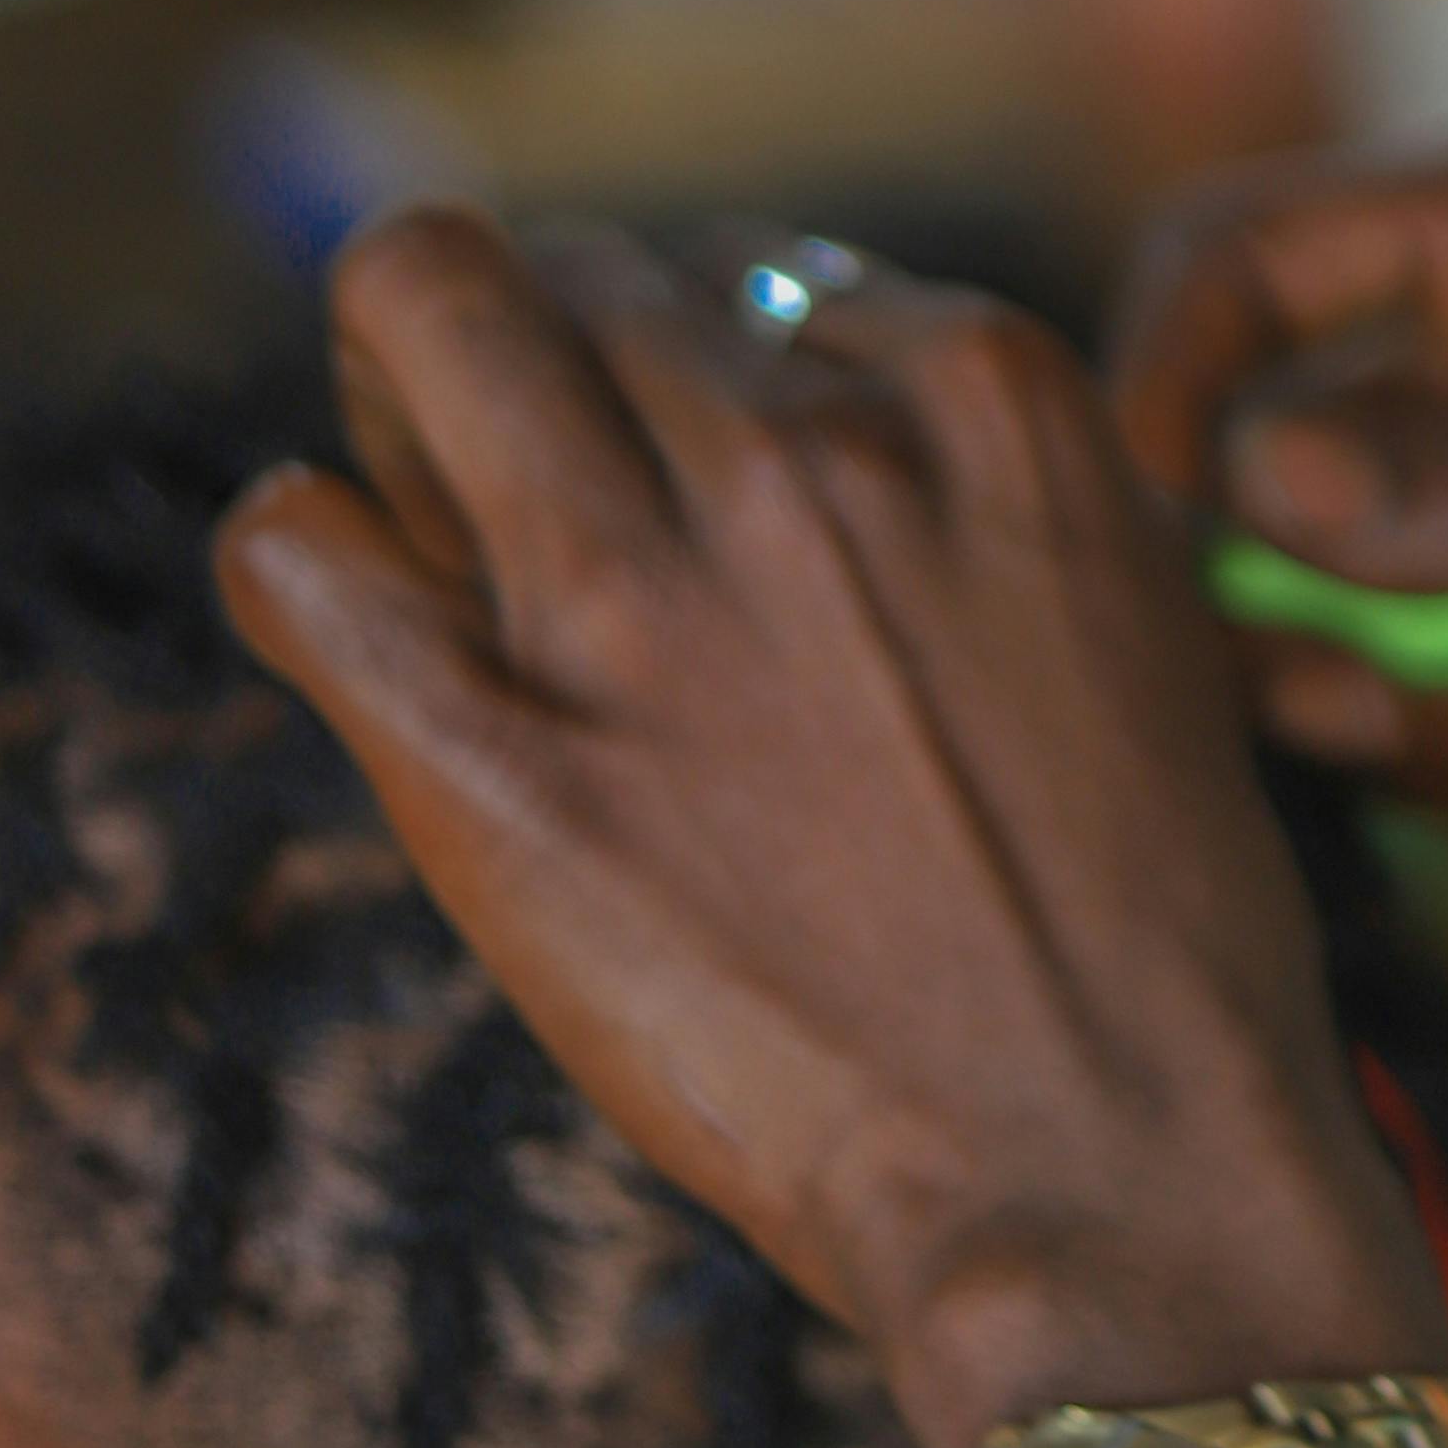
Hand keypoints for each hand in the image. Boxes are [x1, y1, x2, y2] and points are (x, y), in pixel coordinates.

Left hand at [215, 210, 1447, 1447]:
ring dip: (418, 398)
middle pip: (588, 278)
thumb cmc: (1153, 929)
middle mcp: (804, 451)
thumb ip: (977, 488)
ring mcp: (638, 599)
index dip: (721, 385)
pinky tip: (360, 628)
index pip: (760, 273)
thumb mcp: (1136, 617)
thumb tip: (808, 404)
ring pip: (420, 305)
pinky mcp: (492, 761)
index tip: (724, 501)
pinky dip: (306, 555)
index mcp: (988, 393)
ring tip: (445, 521)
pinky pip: (294, 542)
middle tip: (561, 503)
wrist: (1113, 1174)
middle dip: (562, 365)